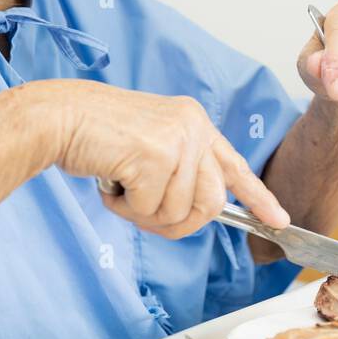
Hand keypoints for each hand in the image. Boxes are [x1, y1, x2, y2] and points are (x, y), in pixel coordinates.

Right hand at [41, 80, 289, 237]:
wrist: (58, 116)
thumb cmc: (96, 136)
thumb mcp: (150, 146)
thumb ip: (178, 172)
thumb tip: (198, 214)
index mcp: (195, 123)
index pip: (235, 166)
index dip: (259, 198)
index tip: (280, 221)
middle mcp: (194, 127)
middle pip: (212, 203)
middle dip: (179, 222)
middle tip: (143, 212)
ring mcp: (178, 139)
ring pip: (180, 211)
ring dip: (144, 214)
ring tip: (120, 186)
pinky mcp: (156, 154)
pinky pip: (149, 209)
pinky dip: (125, 207)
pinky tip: (110, 181)